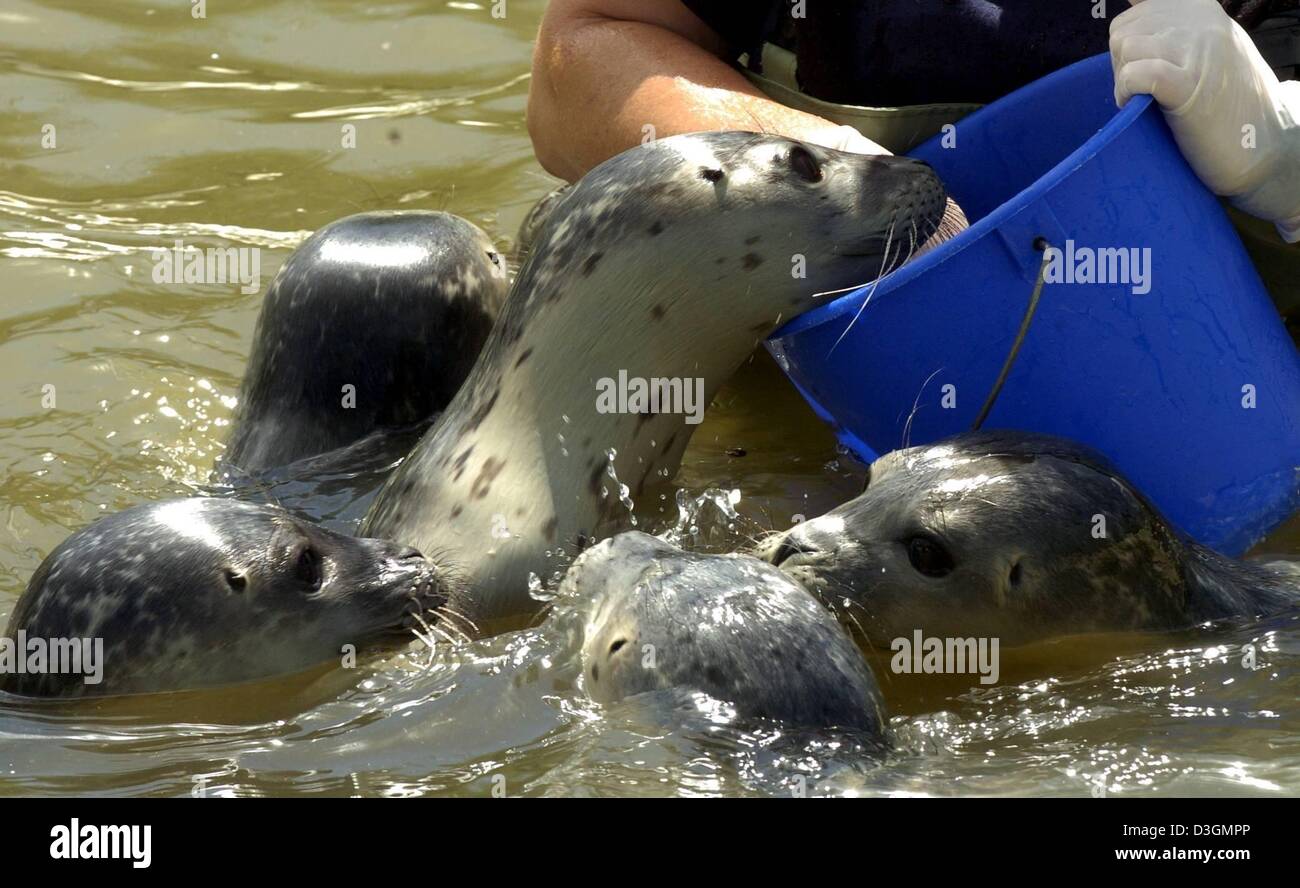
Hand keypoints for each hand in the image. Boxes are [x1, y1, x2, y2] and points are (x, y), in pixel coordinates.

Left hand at [1111, 0, 1299, 239]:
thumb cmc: (1225, 107)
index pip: (1134, 17)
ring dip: (1125, 83)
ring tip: (1149, 104)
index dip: (1129, 53)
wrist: (1264, 147)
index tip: (1150, 76)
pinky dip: (1127, 95)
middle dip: (1123, 67)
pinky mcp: (1190, 85)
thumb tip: (1133, 7)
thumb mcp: (1202, 52)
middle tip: (1148, 95)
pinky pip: (1137, 74)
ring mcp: (1199, 50)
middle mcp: (1201, 21)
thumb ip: (1169, 31)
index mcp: (1200, 9)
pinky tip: (1143, 110)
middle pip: (1123, 33)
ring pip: (1126, 49)